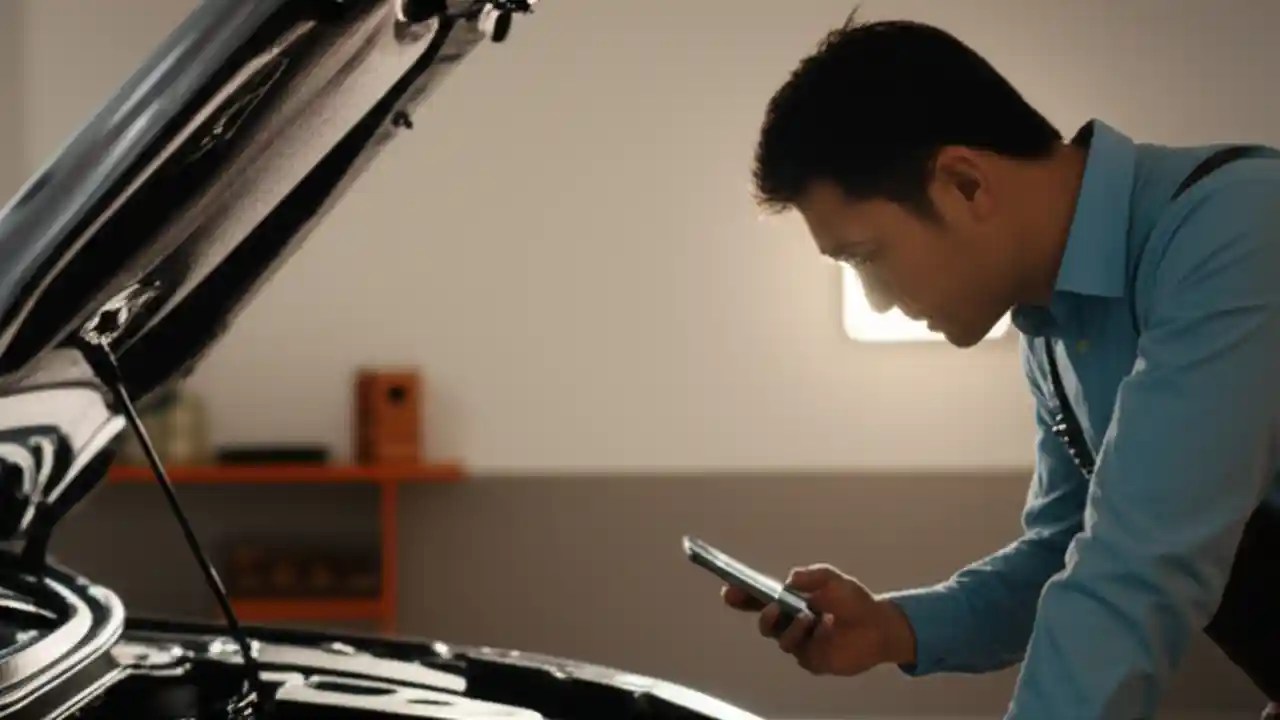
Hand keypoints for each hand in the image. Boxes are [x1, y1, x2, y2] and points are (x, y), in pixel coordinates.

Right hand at [722, 564, 916, 674]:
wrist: (879, 627)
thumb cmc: (855, 602)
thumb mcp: (833, 579)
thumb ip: (812, 575)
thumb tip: (790, 580)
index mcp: (792, 602)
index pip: (760, 600)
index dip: (742, 596)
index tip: (728, 590)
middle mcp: (791, 623)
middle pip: (764, 622)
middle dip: (763, 614)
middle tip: (773, 607)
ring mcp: (800, 643)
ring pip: (779, 638)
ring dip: (790, 626)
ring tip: (808, 617)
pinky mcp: (811, 660)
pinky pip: (797, 651)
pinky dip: (804, 638)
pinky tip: (821, 629)